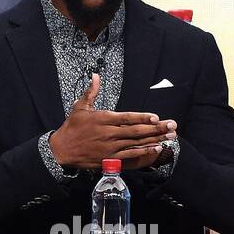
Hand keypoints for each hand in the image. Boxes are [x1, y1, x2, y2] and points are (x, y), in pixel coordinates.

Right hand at [46, 74, 174, 169]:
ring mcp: (110, 147)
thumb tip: (95, 75)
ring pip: (136, 143)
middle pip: (137, 131)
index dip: (143, 118)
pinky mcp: (109, 158)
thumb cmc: (71, 127)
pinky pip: (130, 155)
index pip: (127, 118)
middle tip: (172, 126)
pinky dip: (143, 152)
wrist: (61, 150)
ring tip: (169, 137)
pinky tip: (156, 149)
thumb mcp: (79, 107)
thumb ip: (91, 92)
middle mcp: (109, 133)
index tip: (156, 117)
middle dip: (156, 128)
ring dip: (155, 140)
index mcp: (103, 119)